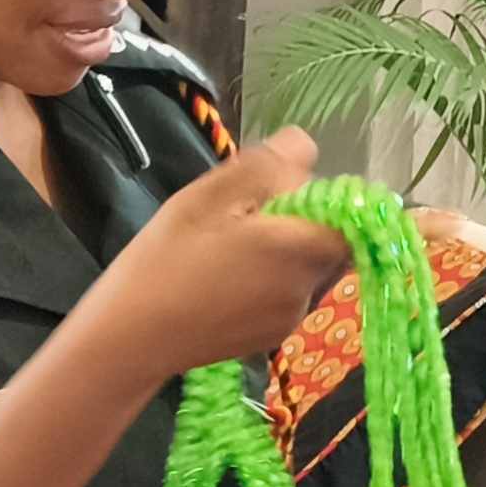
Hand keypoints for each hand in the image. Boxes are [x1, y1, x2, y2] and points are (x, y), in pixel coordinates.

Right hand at [85, 132, 352, 376]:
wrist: (130, 339)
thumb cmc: (168, 260)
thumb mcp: (211, 195)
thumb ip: (270, 165)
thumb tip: (307, 147)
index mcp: (305, 250)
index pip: (355, 215)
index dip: (327, 196)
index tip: (281, 191)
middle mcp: (311, 289)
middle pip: (329, 241)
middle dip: (297, 221)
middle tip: (239, 216)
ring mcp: (292, 318)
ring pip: (305, 268)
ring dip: (280, 250)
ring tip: (223, 249)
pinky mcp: (270, 337)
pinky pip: (284, 294)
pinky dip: (265, 279)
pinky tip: (219, 279)